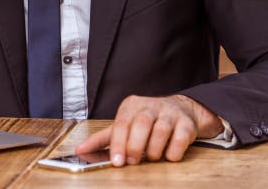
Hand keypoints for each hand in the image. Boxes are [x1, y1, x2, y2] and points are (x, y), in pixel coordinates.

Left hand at [75, 94, 222, 165]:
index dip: (119, 143)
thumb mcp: (123, 127)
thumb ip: (101, 140)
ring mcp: (170, 113)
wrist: (180, 111)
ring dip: (154, 150)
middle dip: (135, 146)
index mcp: (131, 105)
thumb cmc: (145, 122)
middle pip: (142, 124)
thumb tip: (80, 150)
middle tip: (132, 161)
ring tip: (151, 157)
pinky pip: (180, 139)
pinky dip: (173, 151)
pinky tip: (168, 155)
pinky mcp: (187, 123)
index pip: (122, 123)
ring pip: (161, 131)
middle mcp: (150, 105)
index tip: (117, 162)